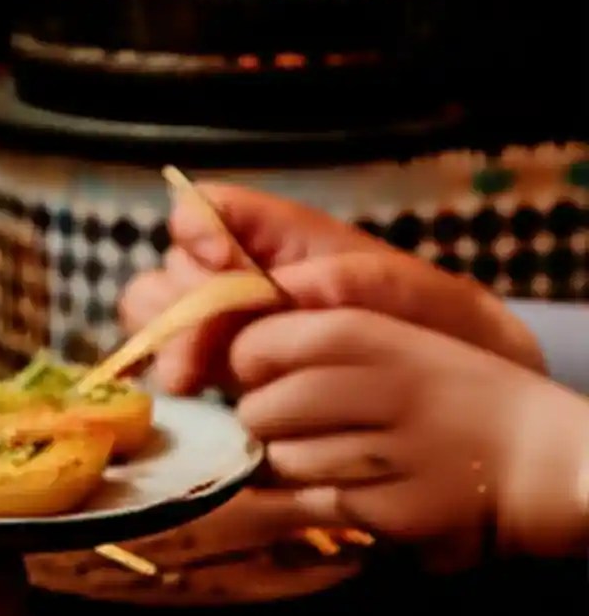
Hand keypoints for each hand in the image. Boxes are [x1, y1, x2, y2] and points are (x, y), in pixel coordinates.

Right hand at [119, 184, 542, 394]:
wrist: (460, 407)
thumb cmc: (444, 336)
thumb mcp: (419, 298)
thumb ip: (350, 280)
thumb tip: (278, 287)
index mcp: (285, 239)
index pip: (208, 208)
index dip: (200, 228)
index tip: (222, 262)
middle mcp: (245, 276)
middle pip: (173, 269)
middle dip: (177, 310)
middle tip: (195, 361)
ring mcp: (231, 327)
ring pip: (156, 315)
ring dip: (166, 343)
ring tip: (191, 382)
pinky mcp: (224, 377)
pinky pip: (170, 364)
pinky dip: (169, 376)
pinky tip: (191, 401)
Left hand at [230, 309, 588, 564]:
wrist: (536, 456)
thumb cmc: (446, 394)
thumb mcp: (391, 340)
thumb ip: (312, 340)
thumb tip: (229, 359)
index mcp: (370, 334)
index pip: (256, 345)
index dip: (247, 366)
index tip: (263, 375)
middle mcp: (377, 387)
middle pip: (259, 412)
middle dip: (262, 424)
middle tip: (292, 426)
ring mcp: (388, 453)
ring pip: (282, 464)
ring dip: (290, 466)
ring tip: (335, 455)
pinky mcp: (394, 510)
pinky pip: (318, 505)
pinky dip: (324, 501)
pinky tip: (360, 485)